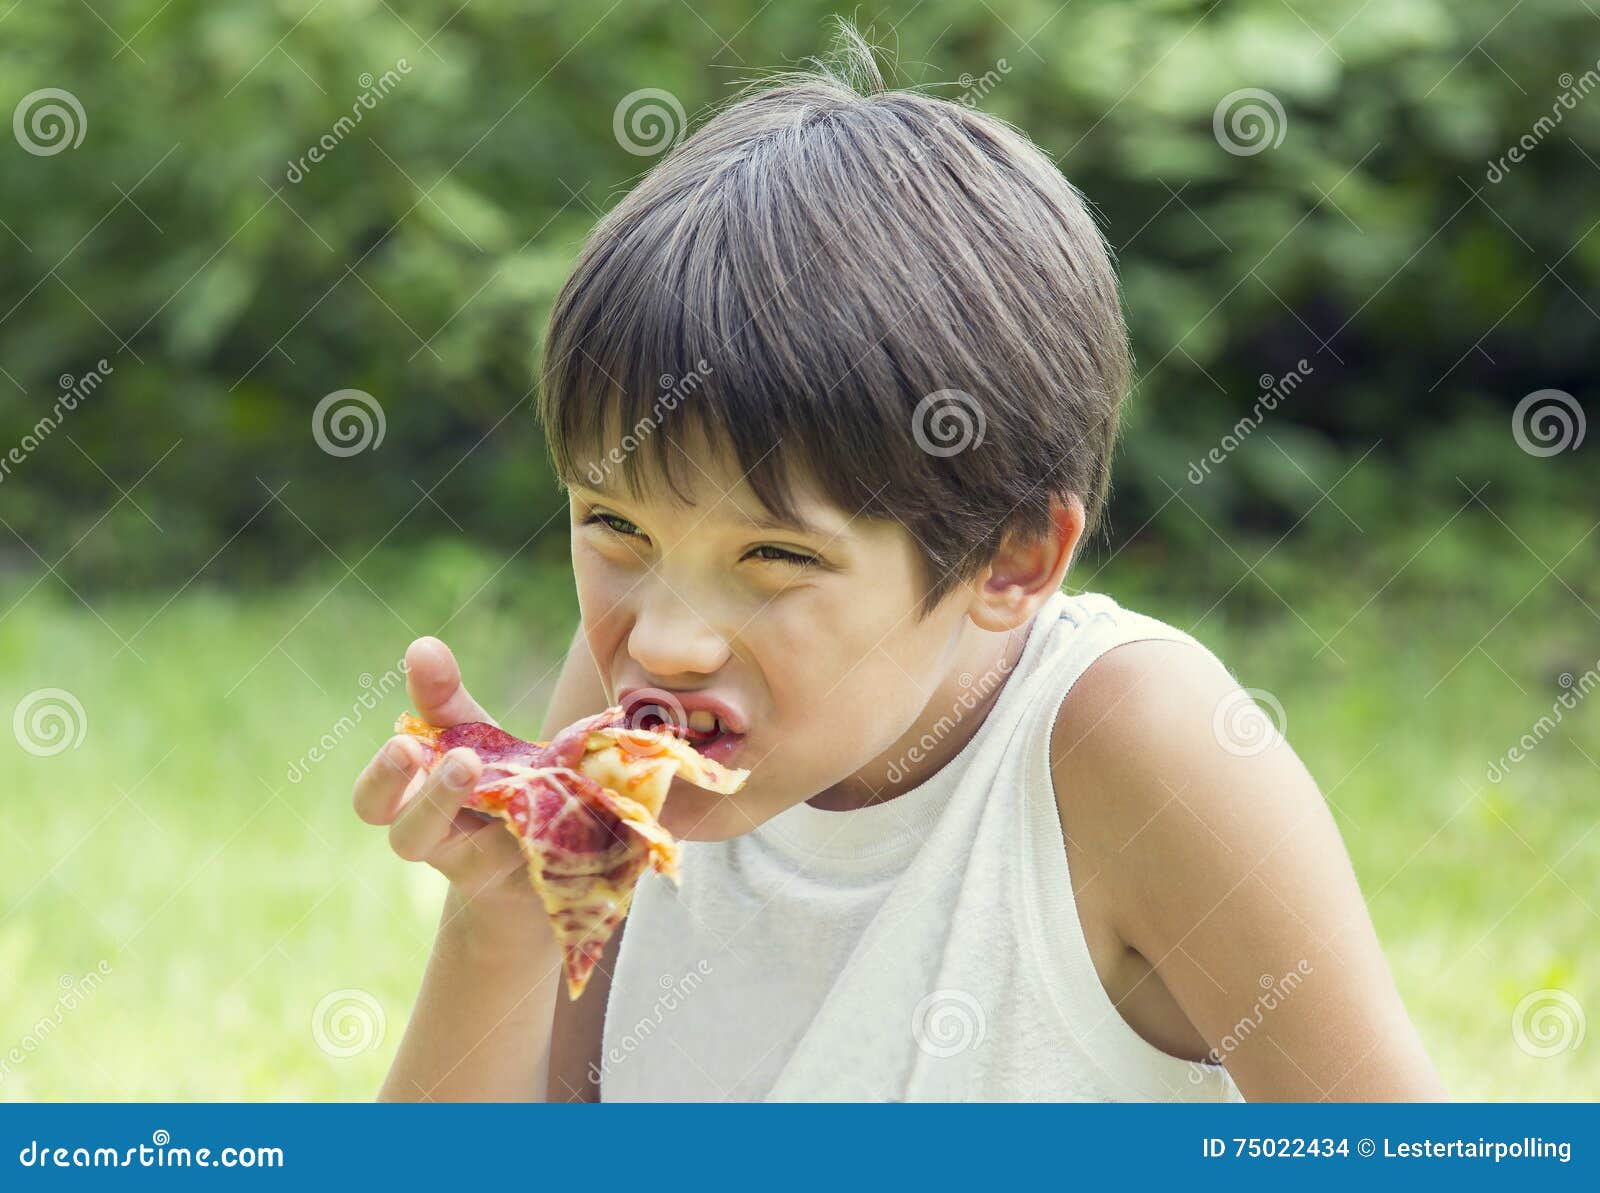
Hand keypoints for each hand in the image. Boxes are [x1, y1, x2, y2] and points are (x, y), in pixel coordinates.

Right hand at [352, 636, 538, 911]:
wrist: (544, 853)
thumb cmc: (493, 783)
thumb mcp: (469, 736)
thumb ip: (443, 697)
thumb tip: (421, 645)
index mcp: (411, 804)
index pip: (372, 802)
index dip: (384, 777)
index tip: (406, 742)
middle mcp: (438, 844)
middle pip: (407, 837)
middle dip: (432, 798)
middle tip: (463, 760)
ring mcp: (484, 870)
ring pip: (477, 861)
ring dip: (502, 823)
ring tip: (525, 785)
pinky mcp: (530, 883)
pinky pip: (536, 865)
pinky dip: (552, 829)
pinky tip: (571, 800)